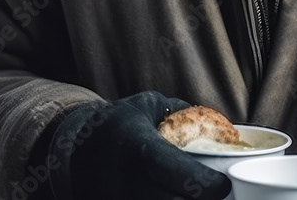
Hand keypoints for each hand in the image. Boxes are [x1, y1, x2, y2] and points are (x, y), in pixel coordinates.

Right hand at [51, 91, 231, 199]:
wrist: (74, 148)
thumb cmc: (117, 124)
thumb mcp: (148, 106)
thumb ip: (184, 114)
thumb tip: (222, 127)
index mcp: (138, 148)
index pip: (177, 173)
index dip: (205, 184)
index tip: (222, 184)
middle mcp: (126, 181)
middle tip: (215, 195)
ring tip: (195, 195)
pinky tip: (177, 196)